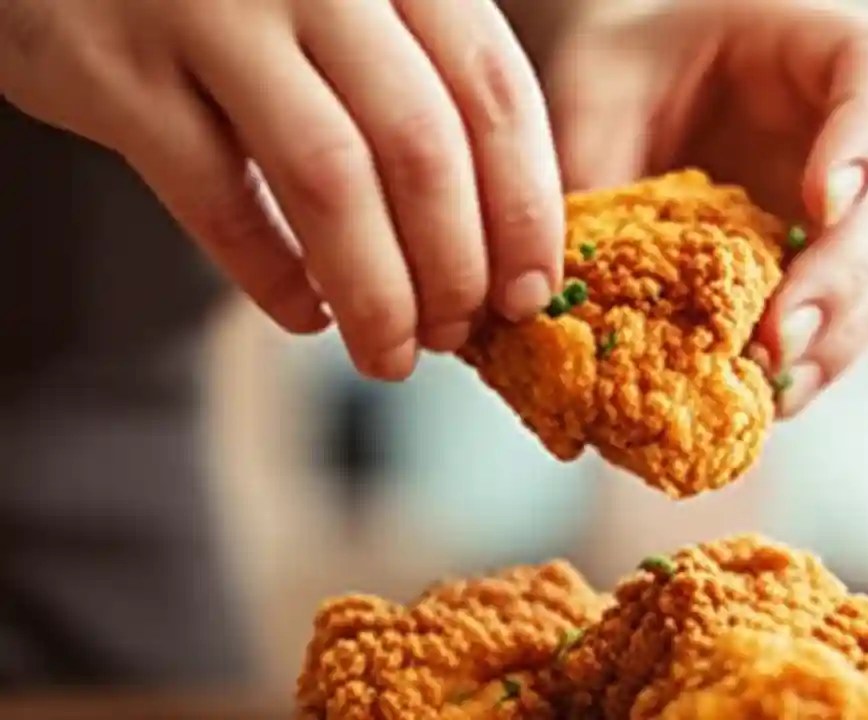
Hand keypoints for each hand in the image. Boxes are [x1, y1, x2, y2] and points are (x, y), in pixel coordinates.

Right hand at [0, 0, 564, 379]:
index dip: (523, 208)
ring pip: (329, 181)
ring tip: (390, 353)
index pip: (493, 93)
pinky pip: (217, 199)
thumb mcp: (355, 0)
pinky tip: (303, 314)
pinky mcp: (111, 68)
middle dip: (454, 266)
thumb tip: (507, 239)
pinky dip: (272, 276)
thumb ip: (424, 81)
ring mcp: (207, 11)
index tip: (530, 293)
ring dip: (375, 292)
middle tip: (456, 333)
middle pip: (422, 148)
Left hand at [544, 0, 867, 416]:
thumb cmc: (626, 80)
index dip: (861, 140)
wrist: (634, 105)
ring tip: (771, 385)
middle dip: (839, 276)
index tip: (824, 200)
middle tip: (778, 335)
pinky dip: (815, 363)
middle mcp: (859, 132)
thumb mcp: (599, 96)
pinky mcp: (832, 268)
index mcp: (823, 54)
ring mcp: (856, 207)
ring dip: (835, 338)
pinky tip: (769, 396)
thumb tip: (561, 279)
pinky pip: (848, 321)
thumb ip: (596, 160)